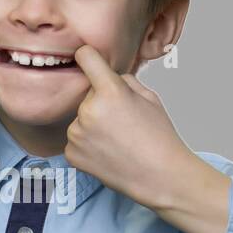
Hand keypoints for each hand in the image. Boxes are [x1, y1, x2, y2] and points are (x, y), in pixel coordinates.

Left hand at [63, 45, 199, 211]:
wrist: (160, 176)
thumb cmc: (159, 138)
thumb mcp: (149, 97)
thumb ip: (124, 80)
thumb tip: (106, 75)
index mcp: (110, 91)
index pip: (86, 57)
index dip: (88, 56)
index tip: (86, 57)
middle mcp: (89, 110)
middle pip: (88, 94)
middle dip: (101, 102)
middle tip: (123, 121)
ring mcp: (77, 133)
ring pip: (81, 118)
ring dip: (93, 124)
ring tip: (117, 140)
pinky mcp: (72, 153)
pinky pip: (76, 139)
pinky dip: (88, 144)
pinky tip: (108, 152)